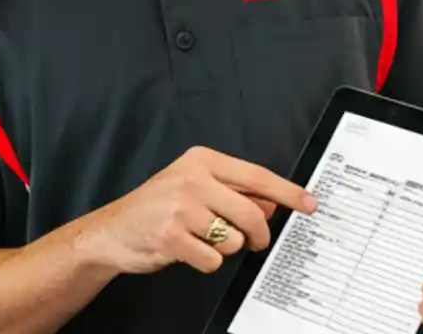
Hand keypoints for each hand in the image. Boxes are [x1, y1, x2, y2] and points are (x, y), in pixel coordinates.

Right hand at [82, 146, 318, 275]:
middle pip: (251, 213)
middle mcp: (192, 179)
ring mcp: (180, 207)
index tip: (309, 203)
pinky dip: (205, 262)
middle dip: (257, 235)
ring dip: (223, 248)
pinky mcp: (171, 236)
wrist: (112, 230)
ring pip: (233, 240)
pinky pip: (212, 259)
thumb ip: (234, 193)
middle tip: (254, 242)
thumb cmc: (156, 208)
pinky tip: (186, 250)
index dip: (287, 192)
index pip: (256, 175)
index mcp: (201, 161)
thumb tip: (272, 203)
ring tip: (199, 239)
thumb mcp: (194, 189)